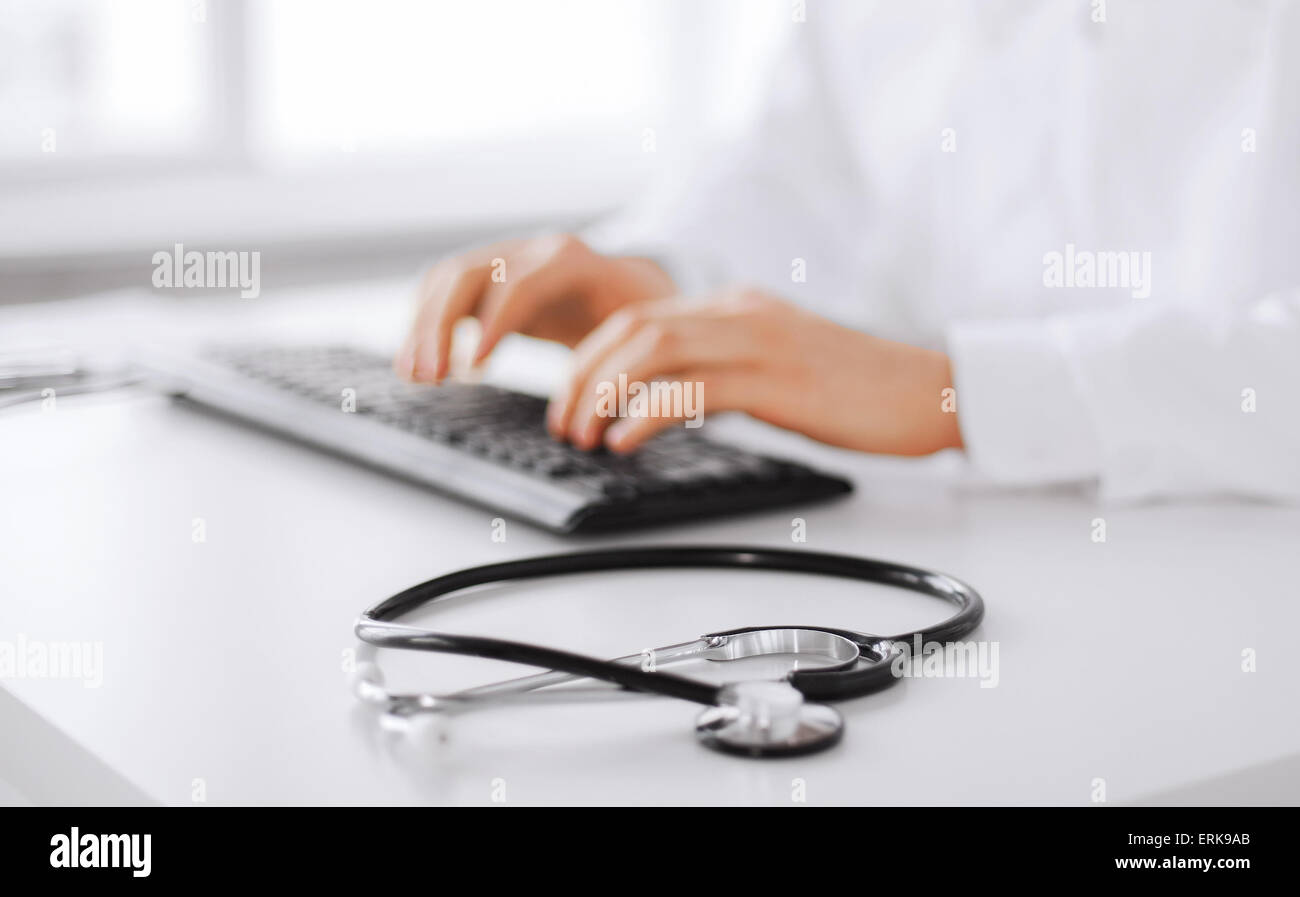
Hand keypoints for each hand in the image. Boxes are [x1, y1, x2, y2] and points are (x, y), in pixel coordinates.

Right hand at [395, 234, 674, 382]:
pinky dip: (425, 328)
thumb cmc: (637, 315)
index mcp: (570, 261)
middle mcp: (529, 251)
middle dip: (440, 325)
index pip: (519, 284)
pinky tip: (418, 367)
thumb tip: (615, 411)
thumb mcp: (640, 331)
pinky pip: (443, 294)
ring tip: (415, 377)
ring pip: (446, 282)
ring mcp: (502, 259)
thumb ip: (626, 357)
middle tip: (430, 376)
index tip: (472, 366)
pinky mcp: (486, 278)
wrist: (628, 286)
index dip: (493, 323)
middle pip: (468, 274)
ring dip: (423, 328)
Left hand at [548, 288, 963, 455]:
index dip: (591, 358)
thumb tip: (673, 399)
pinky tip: (625, 441)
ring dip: (603, 394)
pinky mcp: (777, 380)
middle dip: (582, 375)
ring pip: (653, 350)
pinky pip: (694, 389)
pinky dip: (647, 414)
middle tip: (562, 424)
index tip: (570, 400)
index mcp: (736, 306)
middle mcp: (739, 313)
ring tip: (583, 436)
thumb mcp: (780, 367)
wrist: (930, 391)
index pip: (640, 317)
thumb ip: (728, 369)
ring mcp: (758, 342)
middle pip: (633, 327)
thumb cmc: (859, 390)